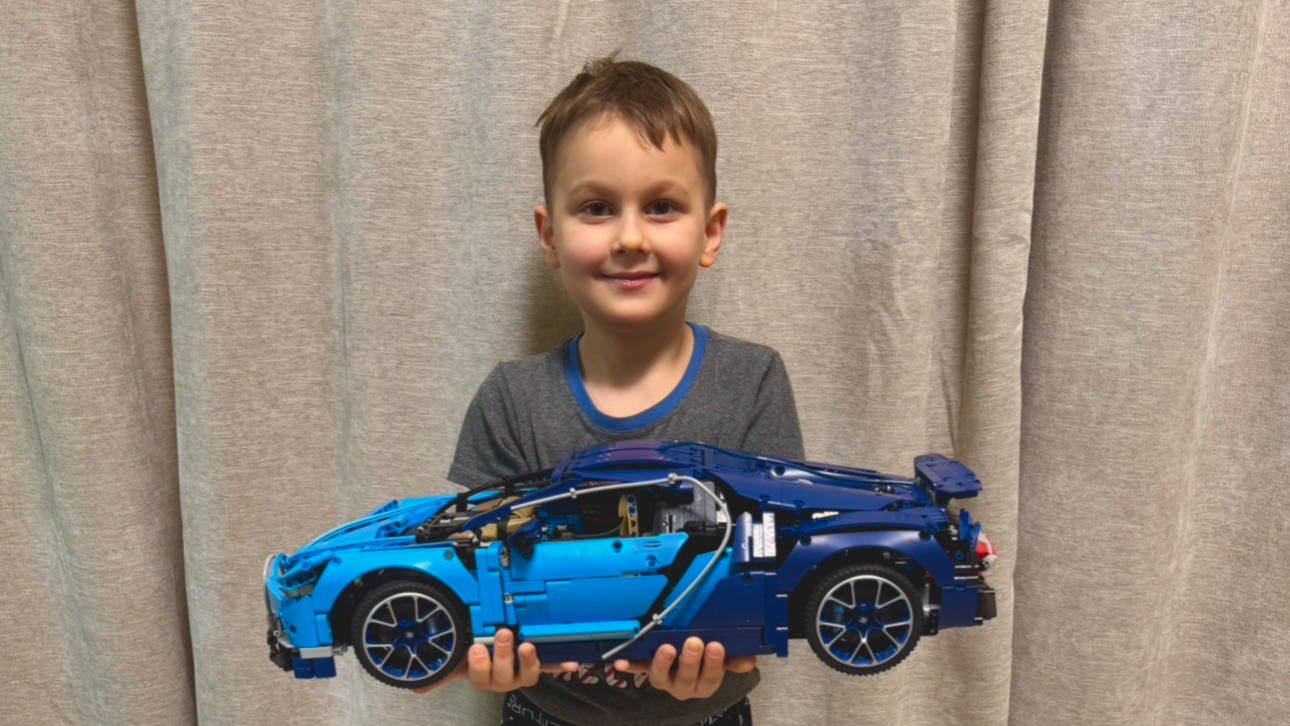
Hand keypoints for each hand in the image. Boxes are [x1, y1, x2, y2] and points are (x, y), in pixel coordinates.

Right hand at [412, 628, 577, 694]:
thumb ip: (437, 674)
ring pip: (525, 672)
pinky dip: (559, 665)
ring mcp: (519, 671)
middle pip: (502, 673)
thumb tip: (416, 688)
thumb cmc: (467, 655)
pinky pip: (548, 666)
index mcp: (480, 677)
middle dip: (502, 654)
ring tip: (527, 645)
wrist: (485, 656)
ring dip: (528, 660)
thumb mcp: (451, 663)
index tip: (475, 648)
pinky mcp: (535, 664)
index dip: (478, 664)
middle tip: (502, 635)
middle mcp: (501, 678)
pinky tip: (571, 664)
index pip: (478, 676)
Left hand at [614, 637, 755, 699]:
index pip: (711, 678)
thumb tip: (749, 660)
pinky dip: (630, 666)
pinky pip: (639, 669)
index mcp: (705, 683)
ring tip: (666, 648)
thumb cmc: (709, 660)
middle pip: (687, 678)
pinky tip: (621, 662)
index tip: (716, 646)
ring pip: (661, 678)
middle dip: (690, 661)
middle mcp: (684, 686)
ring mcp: (665, 679)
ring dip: (663, 663)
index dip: (714, 664)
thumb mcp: (725, 660)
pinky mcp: (649, 670)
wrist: (691, 666)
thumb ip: (735, 659)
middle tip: (694, 642)